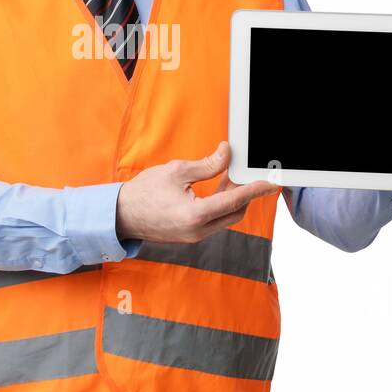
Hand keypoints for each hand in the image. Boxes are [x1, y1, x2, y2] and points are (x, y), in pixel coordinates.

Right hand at [116, 141, 279, 243]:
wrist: (120, 215)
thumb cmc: (143, 193)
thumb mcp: (176, 171)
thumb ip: (206, 164)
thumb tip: (226, 154)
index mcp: (195, 215)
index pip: (235, 200)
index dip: (256, 189)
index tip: (271, 182)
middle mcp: (198, 231)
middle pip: (235, 212)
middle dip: (245, 193)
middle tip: (246, 172)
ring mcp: (194, 237)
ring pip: (226, 218)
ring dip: (232, 199)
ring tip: (230, 177)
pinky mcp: (190, 236)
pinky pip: (214, 222)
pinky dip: (220, 206)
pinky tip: (217, 190)